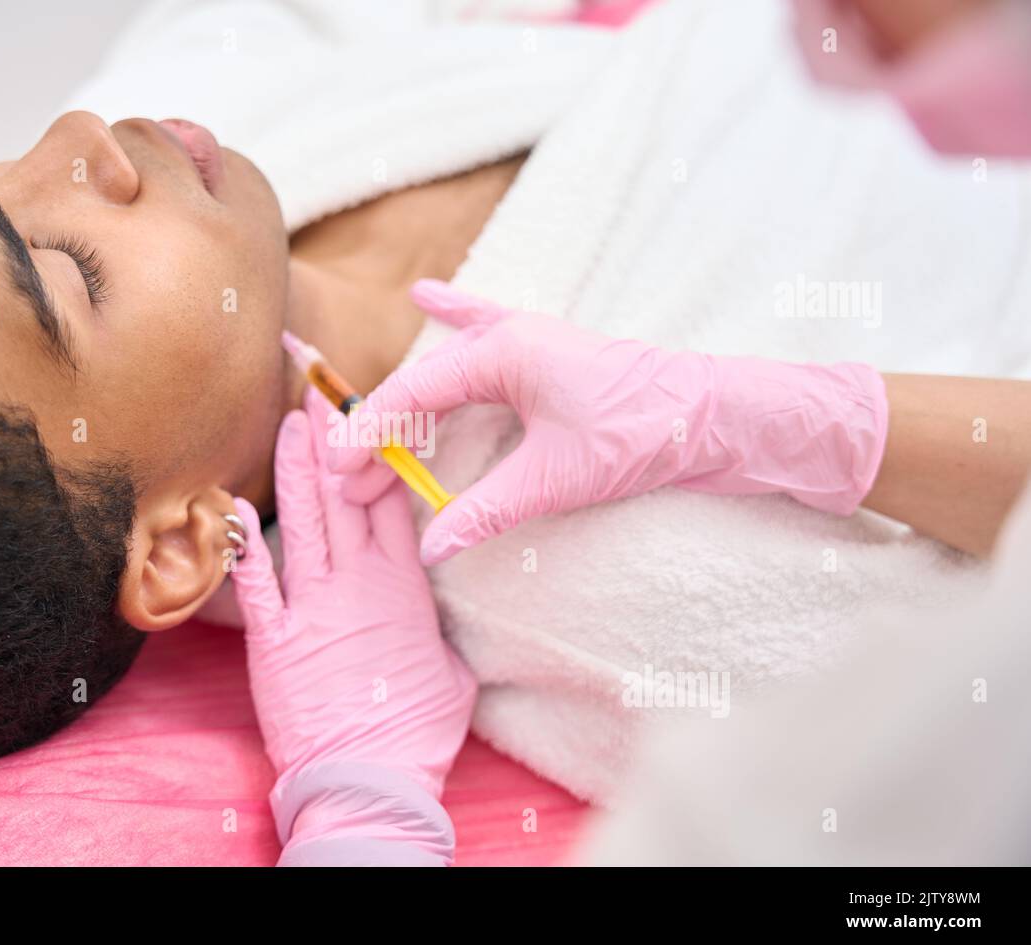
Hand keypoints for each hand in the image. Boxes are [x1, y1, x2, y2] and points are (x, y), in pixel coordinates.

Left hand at [230, 389, 475, 811]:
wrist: (371, 777)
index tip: (372, 411)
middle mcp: (359, 585)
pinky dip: (243, 543)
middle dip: (334, 438)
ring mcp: (314, 608)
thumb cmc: (419, 730)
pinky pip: (256, 582)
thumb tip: (436, 620)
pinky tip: (234, 504)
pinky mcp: (274, 639)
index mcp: (404, 587)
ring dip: (295, 469)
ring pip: (304, 522)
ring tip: (290, 421)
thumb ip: (439, 631)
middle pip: (345, 495)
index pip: (392, 500)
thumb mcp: (452, 671)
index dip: (380, 451)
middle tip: (322, 389)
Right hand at [332, 279, 886, 563]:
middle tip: (349, 479)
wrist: (707, 412)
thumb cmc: (637, 435)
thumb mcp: (554, 479)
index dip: (369, 438)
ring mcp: (525, 339)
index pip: (412, 397)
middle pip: (420, 387)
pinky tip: (426, 295)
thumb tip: (434, 547)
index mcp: (501, 354)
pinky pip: (482, 328)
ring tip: (364, 434)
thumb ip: (486, 510)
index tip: (340, 473)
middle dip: (380, 433)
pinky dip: (453, 314)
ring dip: (404, 403)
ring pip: (442, 369)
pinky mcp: (543, 353)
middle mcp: (506, 337)